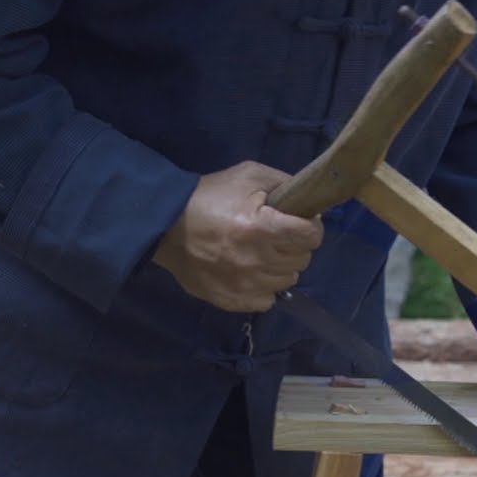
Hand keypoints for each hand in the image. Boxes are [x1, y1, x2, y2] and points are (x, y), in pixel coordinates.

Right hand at [152, 161, 322, 311]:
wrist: (165, 225)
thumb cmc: (210, 196)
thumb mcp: (248, 176)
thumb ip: (284, 184)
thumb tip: (310, 204)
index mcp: (262, 228)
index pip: (311, 236)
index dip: (309, 226)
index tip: (299, 222)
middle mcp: (257, 260)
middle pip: (302, 258)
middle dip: (294, 244)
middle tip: (275, 235)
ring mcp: (246, 284)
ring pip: (288, 280)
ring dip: (280, 266)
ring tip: (261, 252)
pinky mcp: (234, 300)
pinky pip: (268, 300)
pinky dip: (265, 287)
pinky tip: (251, 271)